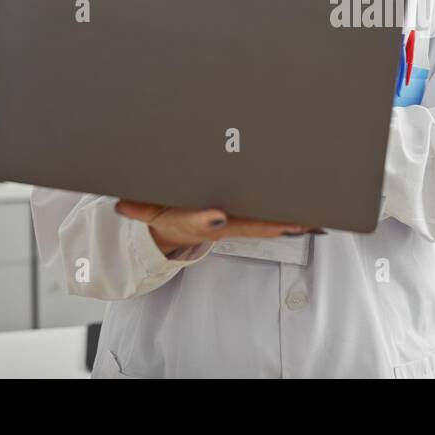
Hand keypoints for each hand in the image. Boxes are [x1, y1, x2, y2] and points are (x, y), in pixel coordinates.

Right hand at [114, 200, 313, 255]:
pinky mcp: (243, 222)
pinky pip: (268, 221)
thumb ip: (137, 208)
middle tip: (295, 222)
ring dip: (288, 223)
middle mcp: (218, 225)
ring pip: (263, 225)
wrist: (169, 230)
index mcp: (192, 220)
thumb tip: (122, 204)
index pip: (201, 220)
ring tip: (312, 219)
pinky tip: (308, 218)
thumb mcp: (145, 211)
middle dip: (270, 224)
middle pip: (246, 226)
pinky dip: (288, 220)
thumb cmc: (161, 214)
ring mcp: (233, 225)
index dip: (207, 219)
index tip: (218, 216)